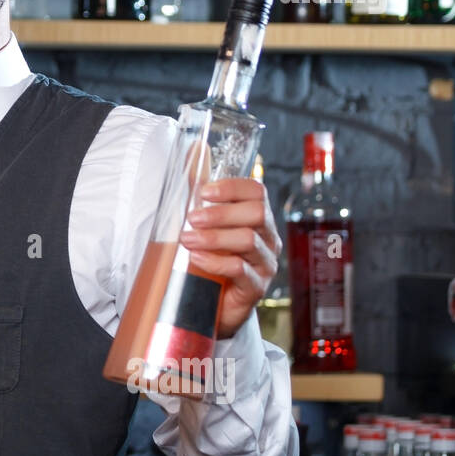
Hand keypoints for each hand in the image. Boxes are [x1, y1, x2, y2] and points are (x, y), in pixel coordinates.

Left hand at [178, 177, 281, 338]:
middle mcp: (267, 239)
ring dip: (213, 237)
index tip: (203, 192)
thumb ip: (201, 191)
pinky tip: (197, 259)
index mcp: (258, 219)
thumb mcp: (205, 225)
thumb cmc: (211, 260)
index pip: (257, 192)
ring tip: (187, 239)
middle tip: (191, 218)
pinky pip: (240, 270)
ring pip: (248, 240)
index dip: (232, 187)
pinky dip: (215, 261)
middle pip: (257, 213)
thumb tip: (196, 150)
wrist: (215, 306)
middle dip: (221, 213)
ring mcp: (264, 264)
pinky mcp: (255, 288)